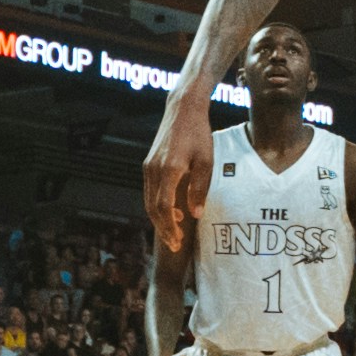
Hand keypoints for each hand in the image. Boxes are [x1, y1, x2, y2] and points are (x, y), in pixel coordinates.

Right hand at [141, 93, 214, 255]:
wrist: (183, 109)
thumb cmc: (199, 134)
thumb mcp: (206, 161)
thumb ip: (200, 188)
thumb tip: (196, 214)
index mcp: (168, 170)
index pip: (163, 207)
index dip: (169, 227)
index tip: (177, 242)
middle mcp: (153, 170)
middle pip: (152, 208)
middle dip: (164, 229)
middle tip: (176, 245)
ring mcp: (148, 166)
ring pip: (148, 201)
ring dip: (160, 219)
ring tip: (175, 232)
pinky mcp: (148, 163)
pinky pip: (150, 191)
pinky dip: (158, 205)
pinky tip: (172, 211)